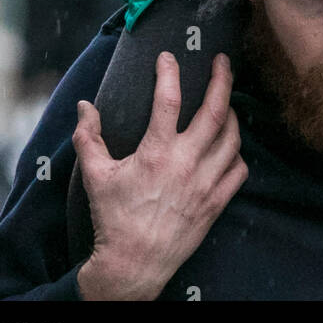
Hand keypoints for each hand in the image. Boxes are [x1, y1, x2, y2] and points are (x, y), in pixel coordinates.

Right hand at [74, 51, 247, 300]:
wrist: (133, 266)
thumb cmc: (113, 219)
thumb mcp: (95, 176)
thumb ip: (89, 137)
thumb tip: (84, 106)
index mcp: (156, 152)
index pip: (168, 99)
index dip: (168, 72)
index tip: (168, 57)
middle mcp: (186, 163)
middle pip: (216, 111)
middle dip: (222, 79)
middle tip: (223, 62)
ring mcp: (205, 184)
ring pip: (232, 138)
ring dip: (232, 115)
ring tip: (227, 102)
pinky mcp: (215, 204)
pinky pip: (238, 171)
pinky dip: (238, 154)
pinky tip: (230, 146)